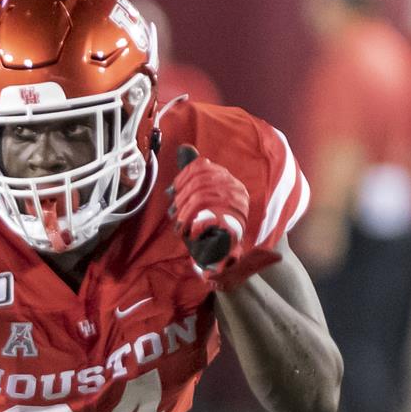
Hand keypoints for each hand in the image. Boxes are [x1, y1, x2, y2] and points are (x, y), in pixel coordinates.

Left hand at [168, 145, 279, 289]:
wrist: (220, 264)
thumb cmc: (205, 233)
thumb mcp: (195, 201)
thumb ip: (191, 177)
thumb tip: (184, 148)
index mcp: (231, 184)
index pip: (202, 166)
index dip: (181, 180)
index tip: (173, 194)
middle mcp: (237, 193)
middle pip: (199, 181)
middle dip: (180, 199)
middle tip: (174, 215)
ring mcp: (237, 208)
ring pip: (199, 198)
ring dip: (183, 215)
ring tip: (181, 228)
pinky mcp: (232, 226)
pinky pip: (203, 216)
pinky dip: (189, 225)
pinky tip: (188, 233)